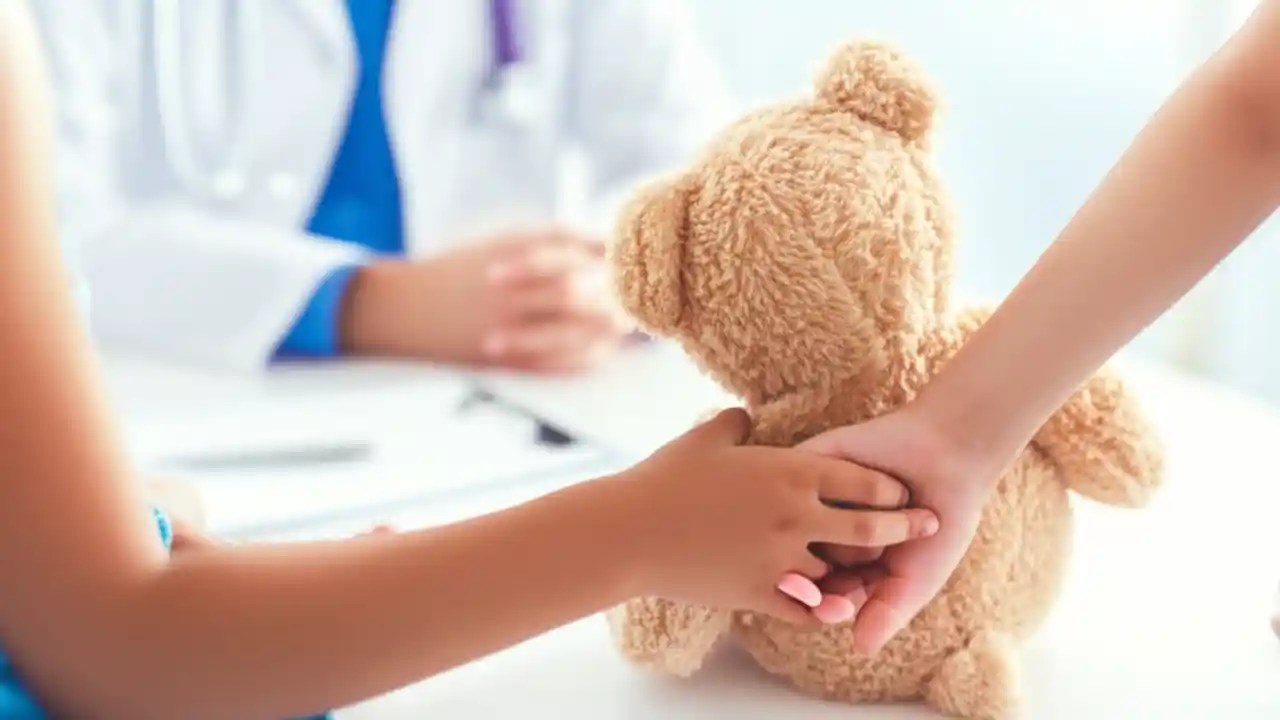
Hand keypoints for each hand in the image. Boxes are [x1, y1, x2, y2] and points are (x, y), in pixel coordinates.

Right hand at [341, 228, 631, 372]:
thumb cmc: (463, 268)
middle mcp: (521, 284)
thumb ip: (559, 240)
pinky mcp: (509, 357)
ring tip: (624, 326)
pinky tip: (603, 352)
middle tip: (638, 299)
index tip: (632, 264)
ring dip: (611, 328)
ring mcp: (516, 322)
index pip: (589, 249)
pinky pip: (562, 361)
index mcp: (522, 247)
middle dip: (620, 295)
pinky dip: (589, 357)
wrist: (404, 308)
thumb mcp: (507, 238)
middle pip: (592, 288)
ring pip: (582, 327)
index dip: (617, 259)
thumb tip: (611, 246)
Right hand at [619, 408, 938, 625]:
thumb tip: (746, 417)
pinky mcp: (759, 591)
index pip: (859, 479)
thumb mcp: (706, 439)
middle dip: (902, 527)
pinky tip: (831, 607)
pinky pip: (807, 607)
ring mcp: (780, 557)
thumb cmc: (664, 480)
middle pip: (868, 526)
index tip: (900, 490)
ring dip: (864, 574)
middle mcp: (794, 515)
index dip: (885, 486)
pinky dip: (823, 608)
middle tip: (924, 527)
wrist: (629, 531)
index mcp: (788, 471)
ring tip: (881, 576)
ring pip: (842, 571)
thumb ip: (735, 425)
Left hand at [800, 406, 998, 651]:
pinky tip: (882, 494)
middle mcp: (823, 534)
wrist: (952, 457)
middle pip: (801, 566)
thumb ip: (888, 611)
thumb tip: (861, 648)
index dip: (826, 605)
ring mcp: (814, 499)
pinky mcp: (812, 462)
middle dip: (828, 570)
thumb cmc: (941, 522)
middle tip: (871, 556)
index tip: (844, 604)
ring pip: (801, 529)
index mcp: (845, 567)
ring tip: (885, 521)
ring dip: (839, 532)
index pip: (818, 596)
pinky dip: (842, 495)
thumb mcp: (919, 576)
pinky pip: (803, 488)